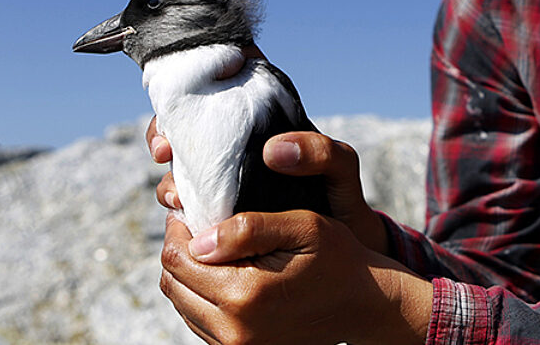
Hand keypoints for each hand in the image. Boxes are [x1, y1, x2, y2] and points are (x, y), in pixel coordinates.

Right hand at [144, 44, 388, 253]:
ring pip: (181, 163)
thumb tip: (270, 150)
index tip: (183, 93)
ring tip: (177, 194)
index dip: (195, 76)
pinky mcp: (219, 208)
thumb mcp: (341, 168)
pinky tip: (181, 213)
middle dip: (165, 130)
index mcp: (266, 118)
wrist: (341, 247)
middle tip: (164, 149)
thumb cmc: (342, 198)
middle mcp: (240, 143)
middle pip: (187, 122)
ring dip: (169, 174)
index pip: (223, 81)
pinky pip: (186, 199)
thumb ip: (319, 151)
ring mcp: (227, 175)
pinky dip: (175, 202)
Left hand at [159, 210, 432, 344]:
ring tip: (213, 249)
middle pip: (173, 283)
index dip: (179, 227)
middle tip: (199, 227)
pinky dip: (202, 296)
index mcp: (244, 294)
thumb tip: (197, 241)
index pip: (177, 258)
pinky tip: (226, 274)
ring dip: (189, 274)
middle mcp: (234, 329)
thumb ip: (249, 227)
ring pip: (182, 304)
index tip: (193, 210)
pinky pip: (200, 322)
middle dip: (179, 250)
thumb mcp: (303, 226)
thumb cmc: (338, 258)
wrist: (366, 304)